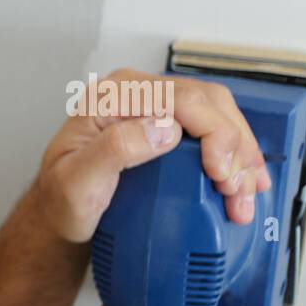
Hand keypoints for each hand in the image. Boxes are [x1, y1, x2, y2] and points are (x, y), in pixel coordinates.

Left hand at [37, 68, 270, 241]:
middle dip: (235, 146)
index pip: (181, 99)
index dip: (213, 133)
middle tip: (238, 190)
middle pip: (209, 103)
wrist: (58, 212)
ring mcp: (154, 107)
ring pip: (220, 115)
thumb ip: (114, 150)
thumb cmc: (60, 198)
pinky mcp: (168, 125)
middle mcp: (137, 93)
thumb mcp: (75, 182)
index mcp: (113, 96)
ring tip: (246, 193)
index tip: (220, 172)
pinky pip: (214, 129)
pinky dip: (235, 155)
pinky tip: (246, 179)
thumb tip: (163, 128)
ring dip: (242, 153)